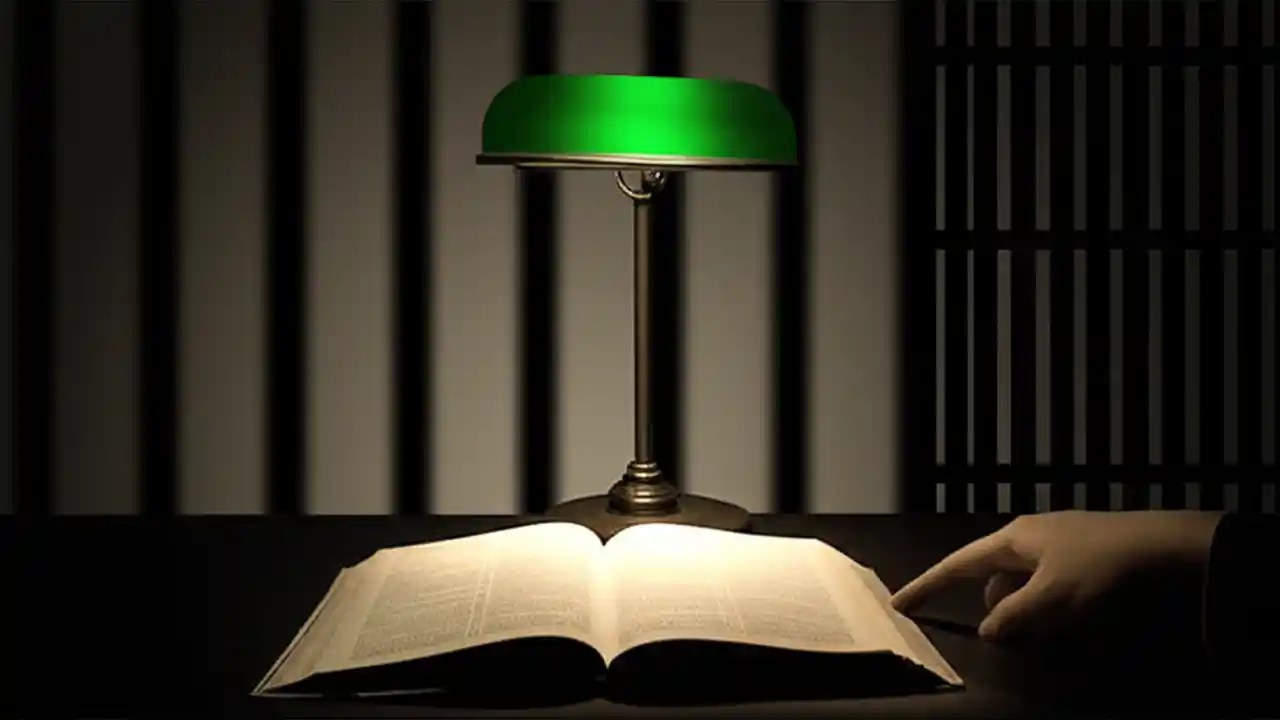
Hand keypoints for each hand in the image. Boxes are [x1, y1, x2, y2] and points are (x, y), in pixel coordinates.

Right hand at [890, 510, 1221, 642]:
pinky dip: (1050, 605)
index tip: (901, 602)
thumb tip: (988, 630)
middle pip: (993, 579)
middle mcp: (1029, 536)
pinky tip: (1073, 619)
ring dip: (1026, 611)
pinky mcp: (1083, 554)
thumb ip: (1013, 616)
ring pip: (1024, 585)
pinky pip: (1049, 584)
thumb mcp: (1051, 599)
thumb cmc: (1099, 568)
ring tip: (1049, 631)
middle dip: (996, 610)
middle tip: (1010, 636)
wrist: (1162, 545)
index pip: (957, 564)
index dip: (928, 585)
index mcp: (1013, 539)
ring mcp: (1057, 543)